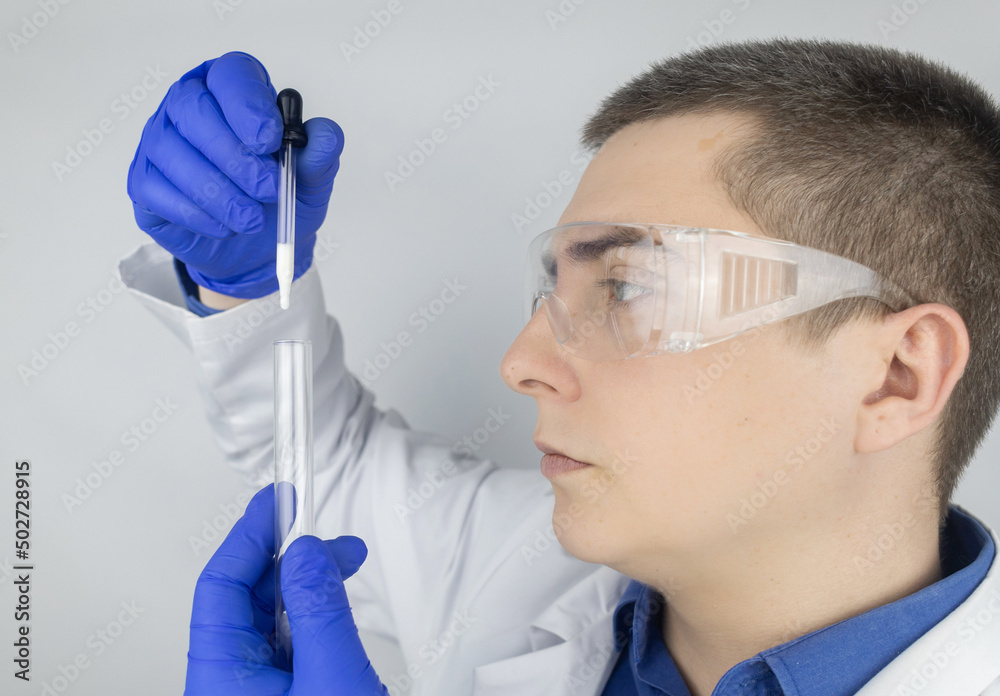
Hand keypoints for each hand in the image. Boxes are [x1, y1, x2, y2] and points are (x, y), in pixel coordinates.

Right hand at [127, 51, 344, 298]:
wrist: (255, 248)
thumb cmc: (276, 198)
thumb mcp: (310, 179)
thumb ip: (320, 155)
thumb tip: (325, 135)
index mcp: (231, 90)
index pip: (230, 74)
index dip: (247, 104)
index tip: (270, 141)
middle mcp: (188, 105)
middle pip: (194, 109)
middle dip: (234, 155)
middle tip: (268, 189)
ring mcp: (160, 141)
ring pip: (172, 152)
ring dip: (218, 192)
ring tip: (251, 219)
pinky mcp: (144, 181)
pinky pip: (157, 190)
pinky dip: (195, 213)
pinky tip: (223, 226)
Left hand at [184, 485, 386, 694]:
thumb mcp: (332, 678)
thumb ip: (319, 610)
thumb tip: (305, 551)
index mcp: (222, 676)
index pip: (221, 584)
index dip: (251, 535)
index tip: (279, 500)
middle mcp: (231, 680)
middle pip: (248, 595)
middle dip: (293, 558)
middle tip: (330, 537)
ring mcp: (256, 689)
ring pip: (273, 617)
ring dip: (310, 584)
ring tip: (348, 564)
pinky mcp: (284, 693)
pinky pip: (291, 641)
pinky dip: (316, 613)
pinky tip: (339, 600)